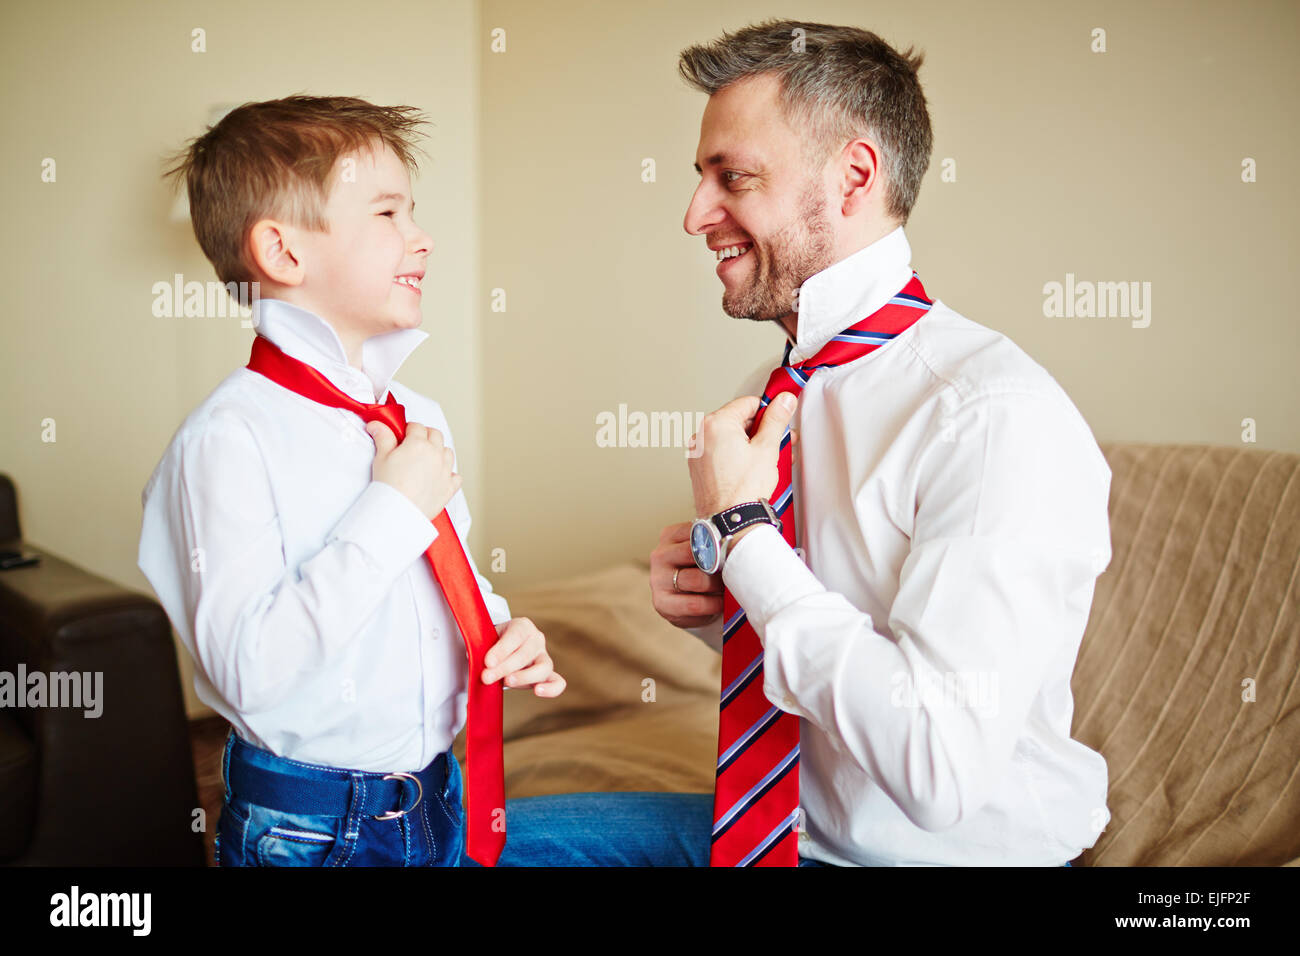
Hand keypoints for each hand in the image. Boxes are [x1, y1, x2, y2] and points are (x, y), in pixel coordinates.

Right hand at [366, 420, 460, 520]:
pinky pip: (456, 477)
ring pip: (448, 452)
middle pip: (436, 435)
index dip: (409, 429)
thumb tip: (377, 425)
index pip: (417, 427)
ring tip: (427, 458)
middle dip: (426, 435)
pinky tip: (440, 477)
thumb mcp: (381, 457)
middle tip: (415, 443)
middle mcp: (436, 454)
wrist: (397, 511)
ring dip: (439, 451)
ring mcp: (445, 471)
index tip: (404, 435)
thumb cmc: (388, 485)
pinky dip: (450, 475)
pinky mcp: (449, 488)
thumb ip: (382, 437)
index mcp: (419, 444)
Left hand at [481, 617, 565, 696]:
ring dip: (524, 676)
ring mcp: (544, 657)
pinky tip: (538, 691)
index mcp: (522, 626)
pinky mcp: (548, 675)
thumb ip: (480, 648)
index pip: (515, 636)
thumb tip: (472, 659)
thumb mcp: (486, 639)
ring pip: (543, 667)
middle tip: (487, 677)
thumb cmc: (494, 644)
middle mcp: (537, 640)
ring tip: (507, 682)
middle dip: (504, 667)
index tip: (487, 662)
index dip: (502, 650)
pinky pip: (557, 682)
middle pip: (525, 653)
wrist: (504, 650)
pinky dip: (552, 688)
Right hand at [650, 521, 723, 627]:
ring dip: (717, 585)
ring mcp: (658, 580)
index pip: (697, 530)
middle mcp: (660, 555)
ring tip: (726, 587)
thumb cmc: (703, 570)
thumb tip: (731, 518)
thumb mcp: (706, 549)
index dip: (718, 540)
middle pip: (696, 553)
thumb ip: (713, 535)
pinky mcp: (661, 603)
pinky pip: (694, 604)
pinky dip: (713, 604)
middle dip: (718, 563)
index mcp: (670, 536)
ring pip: (697, 579)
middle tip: (732, 568)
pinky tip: (720, 603)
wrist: (692, 603)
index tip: (732, 546)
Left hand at [687, 393, 797, 516]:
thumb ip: (776, 420)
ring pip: (731, 439)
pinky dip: (738, 458)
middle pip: (739, 422)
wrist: (729, 520)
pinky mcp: (700, 470)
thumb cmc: (742, 490)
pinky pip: (722, 454)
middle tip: (779, 443)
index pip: (748, 403)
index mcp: (716, 424)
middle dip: (762, 432)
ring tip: (769, 460)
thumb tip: (783, 401)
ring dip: (752, 446)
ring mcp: (698, 454)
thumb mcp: (767, 448)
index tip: (779, 420)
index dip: (768, 412)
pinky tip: (754, 470)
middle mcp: (701, 436)